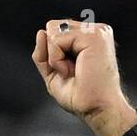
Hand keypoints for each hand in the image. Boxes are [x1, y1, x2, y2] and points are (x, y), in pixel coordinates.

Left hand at [31, 18, 136, 135]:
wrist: (96, 109)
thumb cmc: (81, 96)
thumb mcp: (52, 73)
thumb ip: (43, 53)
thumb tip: (40, 32)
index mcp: (87, 37)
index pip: (56, 30)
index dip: (53, 53)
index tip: (69, 72)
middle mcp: (93, 30)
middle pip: (52, 26)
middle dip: (53, 52)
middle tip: (70, 72)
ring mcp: (95, 31)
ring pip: (53, 30)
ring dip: (55, 57)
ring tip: (72, 71)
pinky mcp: (93, 36)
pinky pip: (56, 39)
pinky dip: (57, 59)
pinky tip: (72, 70)